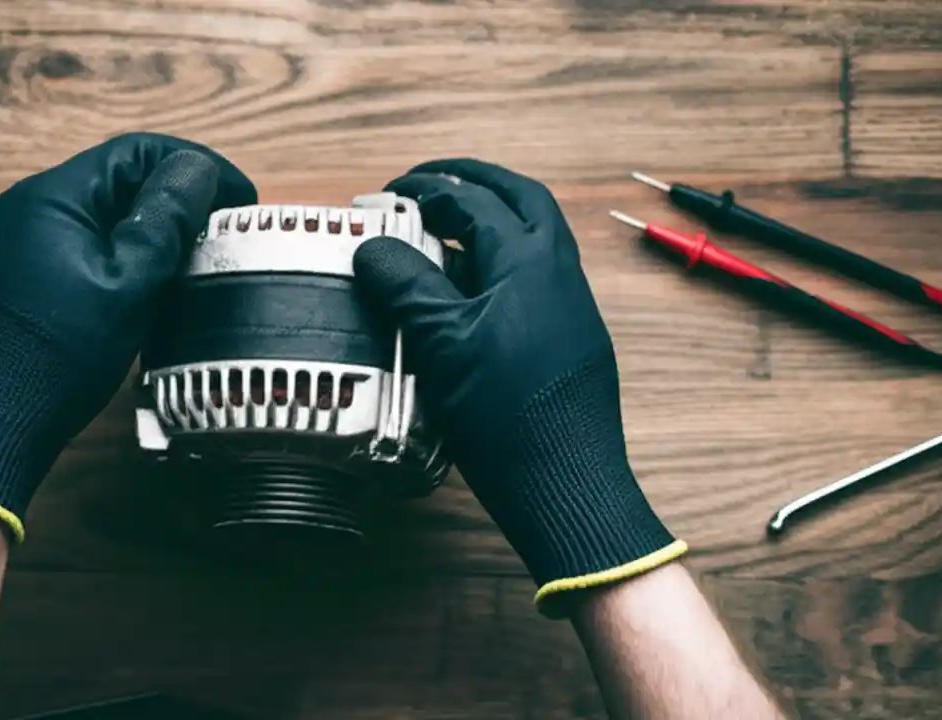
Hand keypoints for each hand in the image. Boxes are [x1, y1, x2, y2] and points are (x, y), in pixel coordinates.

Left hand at [0, 133, 256, 540]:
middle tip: (226, 230)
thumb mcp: (129, 284)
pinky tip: (157, 282)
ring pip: (108, 214)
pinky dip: (129, 253)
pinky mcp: (30, 276)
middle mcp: (34, 208)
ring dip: (156, 228)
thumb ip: (165, 220)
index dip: (195, 167)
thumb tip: (197, 169)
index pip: (136, 151)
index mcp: (53, 196)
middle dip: (178, 198)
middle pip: (121, 179)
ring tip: (200, 256)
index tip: (239, 200)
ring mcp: (28, 243)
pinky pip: (90, 245)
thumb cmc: (61, 354)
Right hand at [352, 159, 685, 613]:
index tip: (389, 193)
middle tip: (432, 181)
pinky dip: (499, 263)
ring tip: (444, 228)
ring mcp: (569, 306)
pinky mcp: (569, 339)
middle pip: (520, 200)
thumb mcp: (441, 344)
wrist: (567, 484)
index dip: (426, 189)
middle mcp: (557, 273)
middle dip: (475, 182)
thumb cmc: (507, 416)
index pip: (472, 201)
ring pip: (534, 238)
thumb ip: (407, 287)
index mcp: (527, 261)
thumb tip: (372, 247)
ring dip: (492, 219)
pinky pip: (534, 277)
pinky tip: (468, 291)